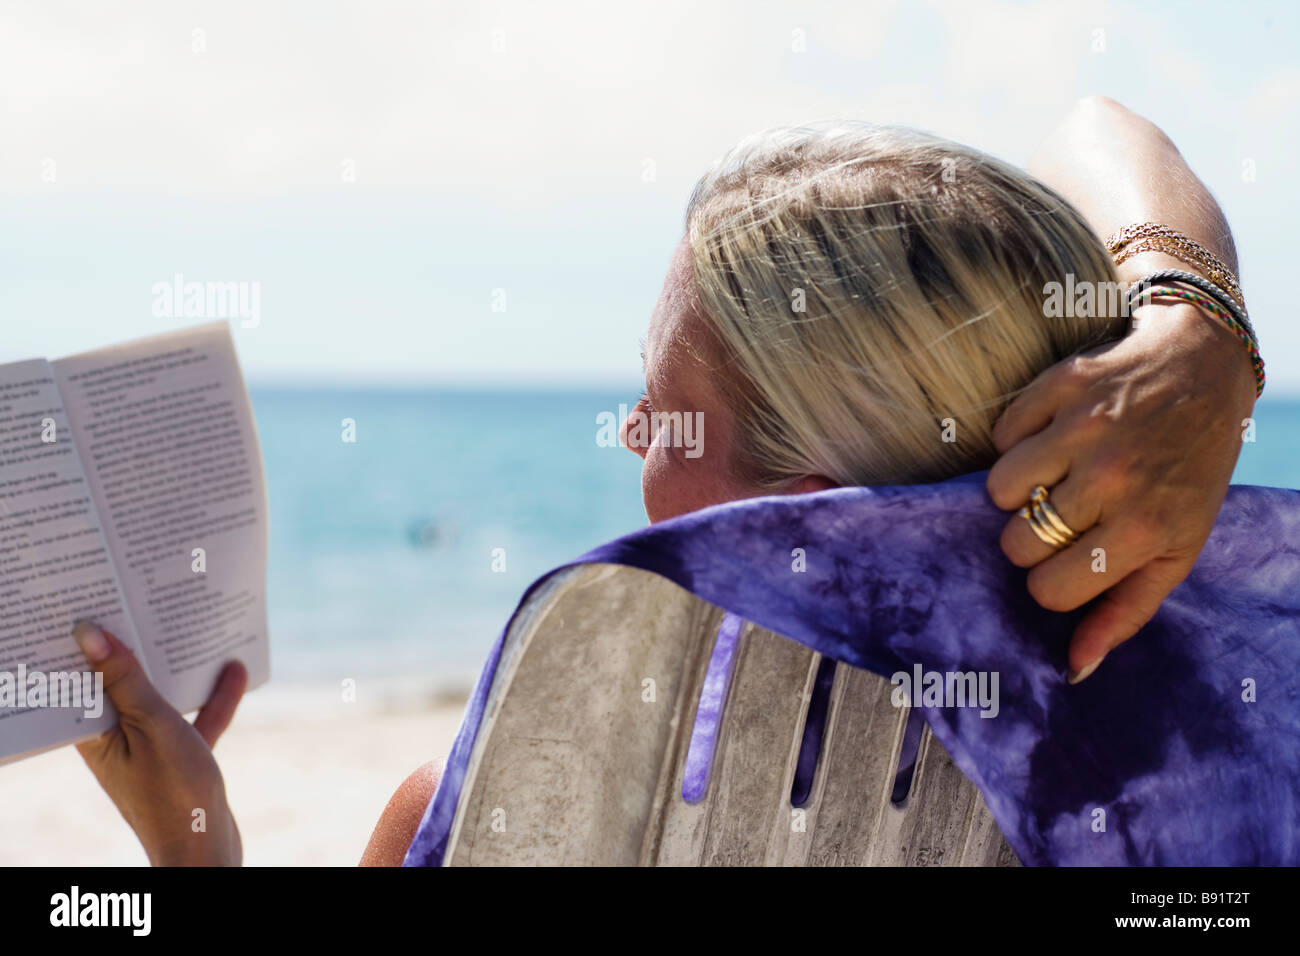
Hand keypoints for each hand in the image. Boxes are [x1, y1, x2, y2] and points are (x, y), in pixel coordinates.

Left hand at [72, 620, 246, 865]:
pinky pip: (195, 717)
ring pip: (161, 695)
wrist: (207, 852)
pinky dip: (212, 696)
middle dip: (133, 643)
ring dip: (178, 666)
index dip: (81, 641)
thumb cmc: (173, 794)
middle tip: (142, 599)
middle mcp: (114, 738)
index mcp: (92, 733)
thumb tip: (88, 633)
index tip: (89, 600)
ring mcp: (149, 748)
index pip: (78, 677)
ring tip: (189, 624)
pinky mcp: (182, 757)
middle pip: (120, 680)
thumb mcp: (152, 726)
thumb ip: (125, 680)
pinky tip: (234, 669)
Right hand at [986, 301, 1255, 681]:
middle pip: (1018, 544)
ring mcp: (1086, 429)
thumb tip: (1073, 669)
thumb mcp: (1176, 549)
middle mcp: (1115, 479)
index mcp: (1146, 529)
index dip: (1053, 578)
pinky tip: (1055, 434)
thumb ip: (1125, 612)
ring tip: (1056, 473)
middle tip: (1064, 513)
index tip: (1071, 557)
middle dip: (1033, 536)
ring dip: (1020, 488)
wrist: (1203, 368)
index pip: (1050, 589)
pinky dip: (1018, 439)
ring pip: (999, 491)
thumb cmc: (1188, 470)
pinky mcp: (1061, 387)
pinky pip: (1001, 436)